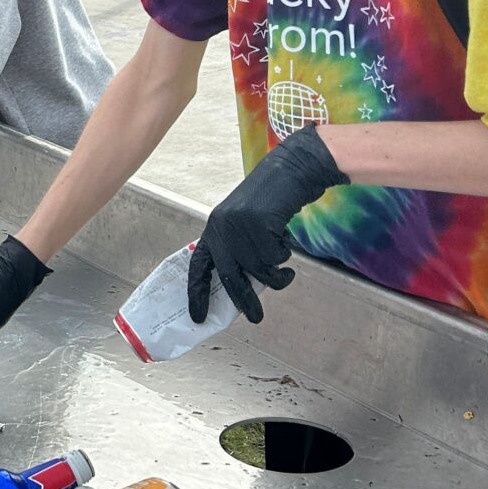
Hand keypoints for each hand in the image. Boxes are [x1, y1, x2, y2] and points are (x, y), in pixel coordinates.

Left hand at [188, 124, 346, 324]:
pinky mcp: (258, 223)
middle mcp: (221, 227)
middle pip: (229, 275)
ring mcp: (238, 225)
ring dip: (277, 275)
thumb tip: (242, 290)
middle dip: (244, 300)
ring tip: (287, 270)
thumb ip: (240, 250)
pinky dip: (285, 254)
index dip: (197, 293)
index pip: (198, 266)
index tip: (197, 316)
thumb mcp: (245, 224)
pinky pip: (274, 256)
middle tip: (255, 318)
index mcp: (213, 228)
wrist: (290, 170)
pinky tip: (285, 237)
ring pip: (257, 269)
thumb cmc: (271, 200)